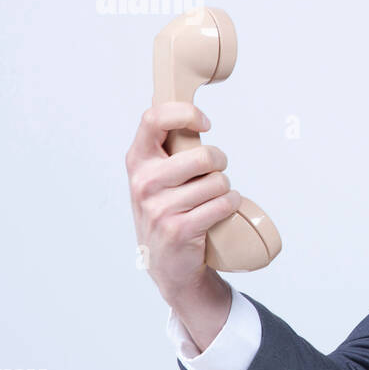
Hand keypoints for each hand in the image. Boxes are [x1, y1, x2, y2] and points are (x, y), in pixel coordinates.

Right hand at [126, 102, 240, 301]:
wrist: (168, 264)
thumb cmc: (168, 211)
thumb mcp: (157, 175)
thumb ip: (166, 145)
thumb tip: (179, 105)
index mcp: (138, 160)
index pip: (154, 119)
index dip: (185, 113)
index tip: (204, 123)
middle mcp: (144, 182)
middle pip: (204, 156)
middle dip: (220, 163)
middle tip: (215, 173)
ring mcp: (159, 207)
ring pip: (218, 182)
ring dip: (225, 190)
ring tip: (210, 200)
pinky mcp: (179, 228)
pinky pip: (223, 204)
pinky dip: (230, 205)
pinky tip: (220, 212)